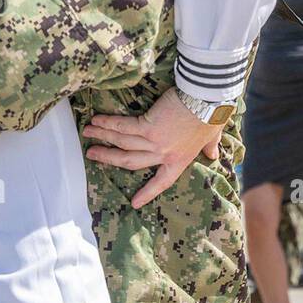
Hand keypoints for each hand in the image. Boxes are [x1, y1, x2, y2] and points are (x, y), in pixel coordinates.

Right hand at [81, 88, 222, 208]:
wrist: (208, 99)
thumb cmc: (212, 113)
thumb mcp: (213, 135)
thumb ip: (210, 146)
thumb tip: (214, 154)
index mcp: (180, 160)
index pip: (162, 181)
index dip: (148, 192)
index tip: (135, 204)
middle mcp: (164, 154)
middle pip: (130, 161)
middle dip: (108, 158)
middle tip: (92, 154)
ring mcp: (154, 141)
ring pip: (122, 143)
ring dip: (103, 137)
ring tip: (87, 133)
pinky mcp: (148, 126)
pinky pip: (123, 126)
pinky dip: (108, 123)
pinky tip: (96, 120)